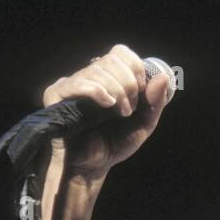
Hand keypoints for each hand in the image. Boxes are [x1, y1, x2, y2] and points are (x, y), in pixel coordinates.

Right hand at [42, 43, 170, 182]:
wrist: (93, 166)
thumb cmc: (114, 145)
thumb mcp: (143, 125)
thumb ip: (155, 103)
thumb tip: (164, 77)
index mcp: (108, 78)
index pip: (120, 53)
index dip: (135, 68)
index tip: (140, 94)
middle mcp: (88, 76)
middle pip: (111, 60)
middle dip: (128, 84)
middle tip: (129, 109)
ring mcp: (71, 84)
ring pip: (97, 70)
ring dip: (117, 91)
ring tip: (120, 113)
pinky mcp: (55, 94)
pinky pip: (78, 82)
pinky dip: (97, 91)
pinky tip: (107, 104)